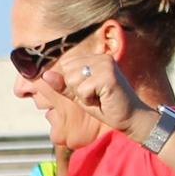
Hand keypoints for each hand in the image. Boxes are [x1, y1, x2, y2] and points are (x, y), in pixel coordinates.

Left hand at [36, 49, 153, 139]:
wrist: (129, 118)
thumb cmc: (105, 106)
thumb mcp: (79, 95)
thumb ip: (63, 85)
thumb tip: (45, 75)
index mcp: (95, 58)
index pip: (66, 66)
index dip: (72, 84)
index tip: (90, 91)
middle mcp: (101, 57)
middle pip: (67, 71)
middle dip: (76, 89)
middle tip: (95, 95)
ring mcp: (106, 64)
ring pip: (73, 79)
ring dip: (82, 94)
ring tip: (99, 97)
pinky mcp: (108, 76)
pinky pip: (82, 89)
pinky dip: (88, 99)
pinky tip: (103, 99)